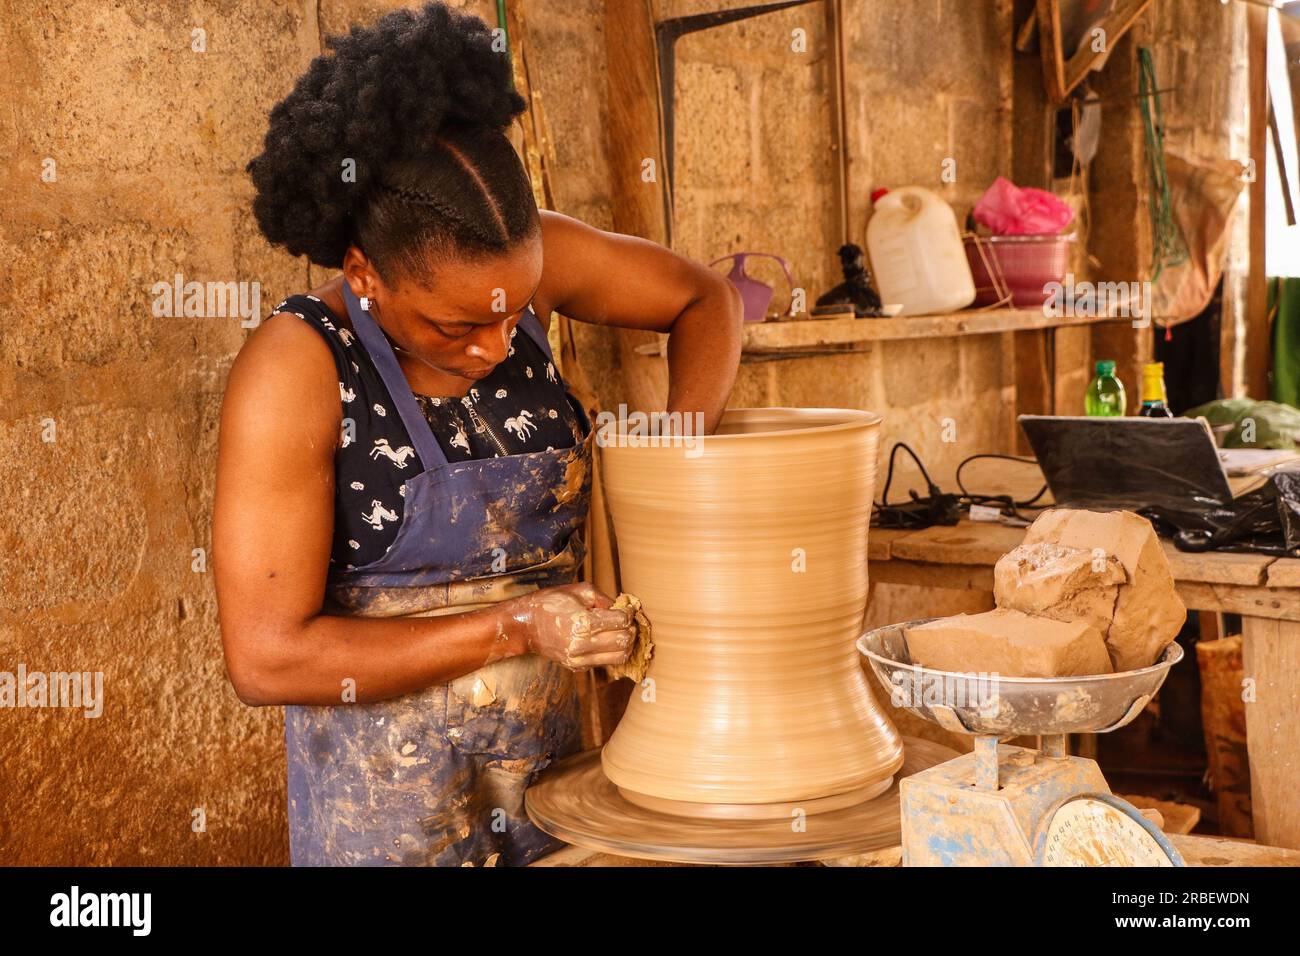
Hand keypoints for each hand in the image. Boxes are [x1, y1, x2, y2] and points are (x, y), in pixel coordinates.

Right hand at [508, 583, 633, 669]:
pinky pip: (606, 662)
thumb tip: (623, 609)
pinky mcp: (578, 667)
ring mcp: (579, 659)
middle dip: (630, 628)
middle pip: (625, 641)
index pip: (622, 621)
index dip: (628, 613)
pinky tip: (606, 640)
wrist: (526, 626)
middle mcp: (582, 644)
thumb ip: (604, 599)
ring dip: (625, 643)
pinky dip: (612, 652)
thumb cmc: (551, 603)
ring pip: (620, 657)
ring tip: (619, 632)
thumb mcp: (579, 591)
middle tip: (625, 620)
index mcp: (583, 622)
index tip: (626, 608)